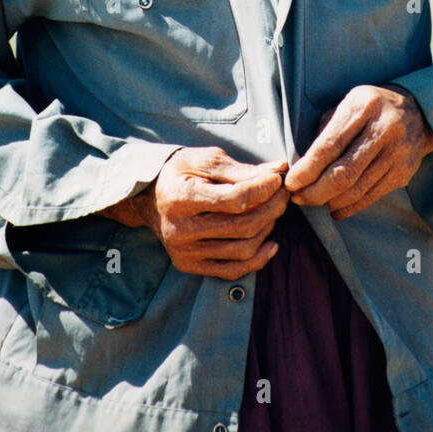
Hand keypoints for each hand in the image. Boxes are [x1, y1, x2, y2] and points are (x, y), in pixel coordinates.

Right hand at [102, 147, 288, 278]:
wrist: (150, 197)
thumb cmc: (181, 172)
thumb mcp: (207, 160)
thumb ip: (242, 169)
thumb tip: (279, 169)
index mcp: (180, 198)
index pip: (234, 200)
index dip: (263, 190)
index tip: (278, 179)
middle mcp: (179, 229)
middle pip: (241, 227)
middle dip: (271, 209)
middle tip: (282, 195)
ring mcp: (184, 252)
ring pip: (241, 250)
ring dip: (267, 230)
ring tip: (273, 212)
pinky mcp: (190, 265)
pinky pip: (232, 271)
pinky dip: (257, 259)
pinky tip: (270, 242)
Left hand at [284, 85, 432, 220]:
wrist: (419, 111)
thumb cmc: (371, 107)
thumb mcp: (348, 105)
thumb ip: (326, 131)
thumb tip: (301, 164)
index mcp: (363, 107)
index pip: (330, 146)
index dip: (307, 169)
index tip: (291, 182)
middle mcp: (383, 131)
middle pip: (344, 173)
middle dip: (315, 191)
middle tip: (297, 198)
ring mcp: (396, 154)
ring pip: (356, 189)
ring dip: (329, 201)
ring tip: (312, 202)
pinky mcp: (403, 173)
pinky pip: (370, 196)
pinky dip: (349, 207)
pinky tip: (333, 209)